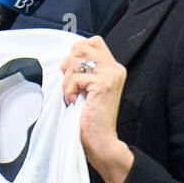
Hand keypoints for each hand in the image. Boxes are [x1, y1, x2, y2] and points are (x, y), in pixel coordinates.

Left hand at [60, 36, 133, 182]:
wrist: (101, 140)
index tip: (75, 75)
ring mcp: (111, 75)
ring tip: (74, 95)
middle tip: (72, 86)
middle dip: (69, 66)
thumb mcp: (87, 87)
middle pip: (81, 47)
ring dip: (68, 80)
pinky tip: (75, 102)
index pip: (92, 42)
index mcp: (113, 67)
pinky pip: (76, 78)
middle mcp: (115, 68)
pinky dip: (69, 91)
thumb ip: (84, 70)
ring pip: (76, 61)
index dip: (77, 54)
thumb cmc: (90, 116)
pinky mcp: (103, 85)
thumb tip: (68, 59)